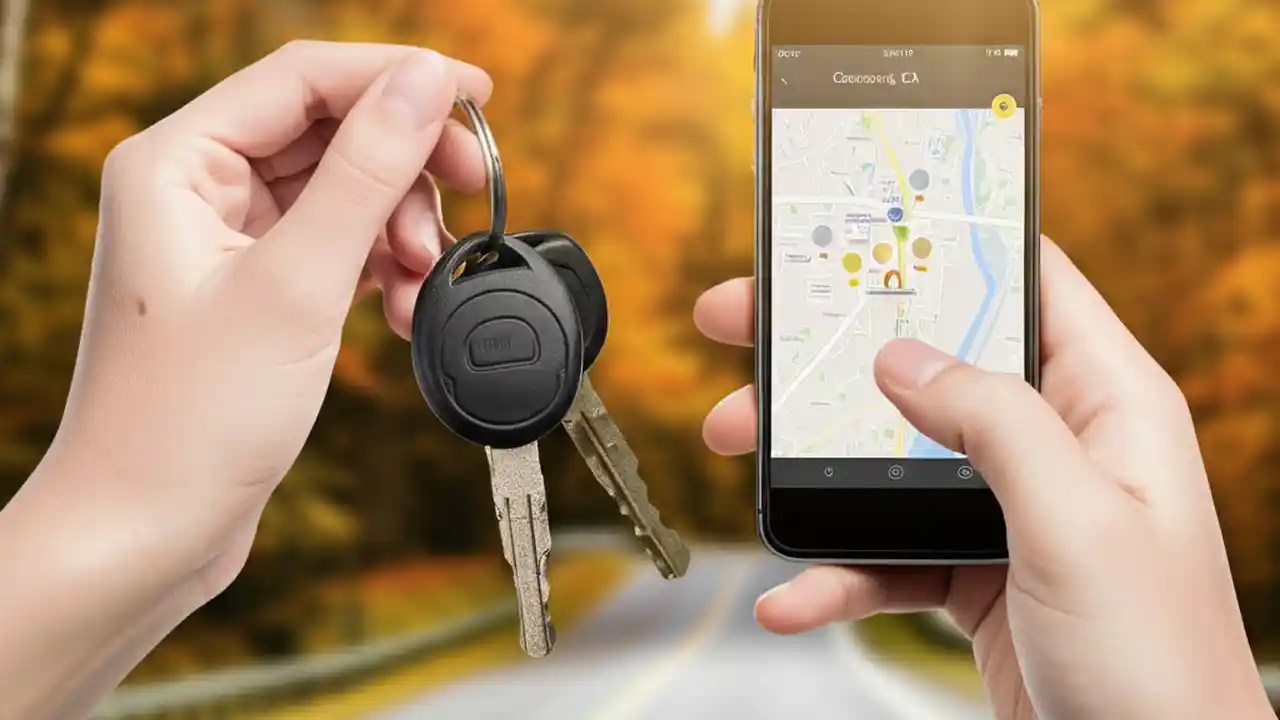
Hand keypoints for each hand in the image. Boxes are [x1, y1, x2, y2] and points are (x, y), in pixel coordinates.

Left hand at [0, 42, 489, 716]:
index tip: (478, 95)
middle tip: (471, 188)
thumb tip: (424, 81)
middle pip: (329, 130)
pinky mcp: (256, 291)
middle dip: (406, 163)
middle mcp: (197, 189)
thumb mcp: (297, 285)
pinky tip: (405, 311)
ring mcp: (227, 242)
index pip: (304, 77)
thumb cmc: (188, 419)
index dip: (397, 75)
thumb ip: (367, 173)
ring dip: (400, 226)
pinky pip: (337, 248)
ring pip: (342, 193)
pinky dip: (382, 269)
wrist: (144, 533)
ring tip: (424, 278)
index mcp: (178, 162)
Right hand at [693, 240, 1271, 719]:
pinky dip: (832, 570)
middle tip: (744, 322)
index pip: (1023, 281)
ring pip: (888, 454)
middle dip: (830, 347)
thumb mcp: (1077, 522)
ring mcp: (1009, 510)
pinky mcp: (973, 572)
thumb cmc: (1158, 665)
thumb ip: (994, 422)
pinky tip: (791, 592)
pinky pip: (885, 551)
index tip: (860, 220)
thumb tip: (902, 356)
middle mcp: (1054, 443)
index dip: (944, 241)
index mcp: (1105, 402)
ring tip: (736, 444)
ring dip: (808, 455)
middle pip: (926, 364)